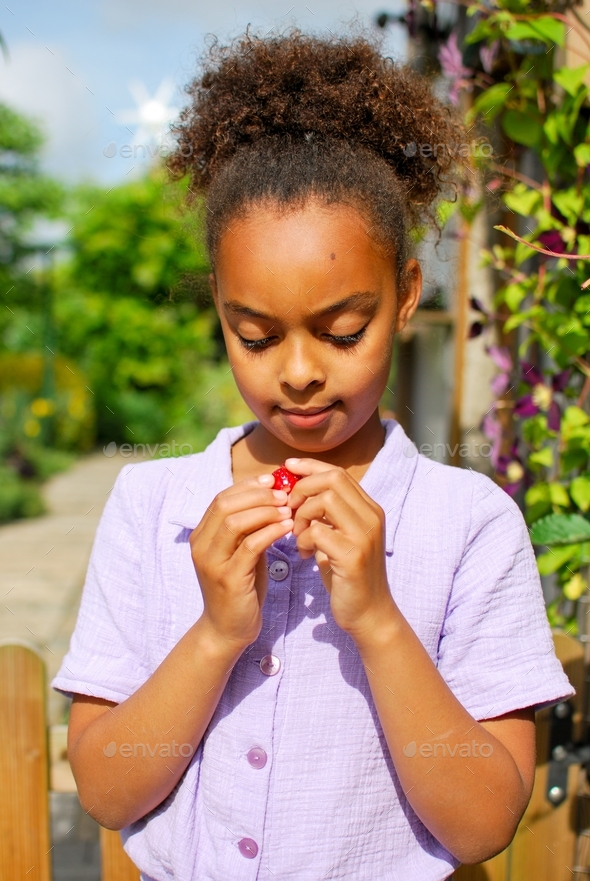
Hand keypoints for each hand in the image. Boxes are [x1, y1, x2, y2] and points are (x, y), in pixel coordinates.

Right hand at [190, 475, 292, 648]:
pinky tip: (287, 528)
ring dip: (265, 511)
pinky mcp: (228, 578)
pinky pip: (250, 545)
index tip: (274, 481)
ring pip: (235, 522)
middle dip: (258, 494)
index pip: (221, 498)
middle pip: (226, 505)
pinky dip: (270, 532)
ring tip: (289, 509)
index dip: (248, 485)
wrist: (227, 629)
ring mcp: (212, 562)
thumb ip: (250, 527)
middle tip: (284, 494)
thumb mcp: (242, 551)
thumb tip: (273, 496)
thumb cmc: (240, 587)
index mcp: (201, 535)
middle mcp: (201, 545)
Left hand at [285, 457, 396, 640]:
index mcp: (369, 509)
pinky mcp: (353, 556)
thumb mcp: (338, 537)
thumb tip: (296, 490)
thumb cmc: (347, 575)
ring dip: (302, 514)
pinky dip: (303, 539)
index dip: (310, 466)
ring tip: (297, 534)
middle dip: (302, 488)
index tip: (288, 468)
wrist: (368, 614)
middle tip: (289, 509)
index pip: (338, 472)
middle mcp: (371, 517)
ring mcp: (364, 535)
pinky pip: (317, 531)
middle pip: (332, 479)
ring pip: (324, 500)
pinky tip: (304, 554)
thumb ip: (326, 515)